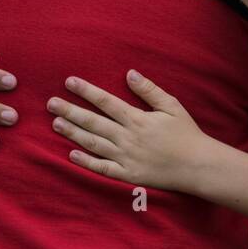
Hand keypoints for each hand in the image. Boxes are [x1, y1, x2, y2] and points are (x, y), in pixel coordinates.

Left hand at [47, 69, 222, 192]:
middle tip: (50, 103)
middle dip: (70, 111)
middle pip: (93, 122)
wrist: (197, 166)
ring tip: (55, 123)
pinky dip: (85, 162)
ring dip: (73, 133)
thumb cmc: (187, 134)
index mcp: (137, 119)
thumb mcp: (172, 106)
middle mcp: (127, 138)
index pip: (106, 101)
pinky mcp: (127, 175)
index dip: (86, 91)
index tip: (69, 82)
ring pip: (93, 144)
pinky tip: (70, 154)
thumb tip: (129, 73)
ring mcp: (125, 158)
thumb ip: (149, 90)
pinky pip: (102, 168)